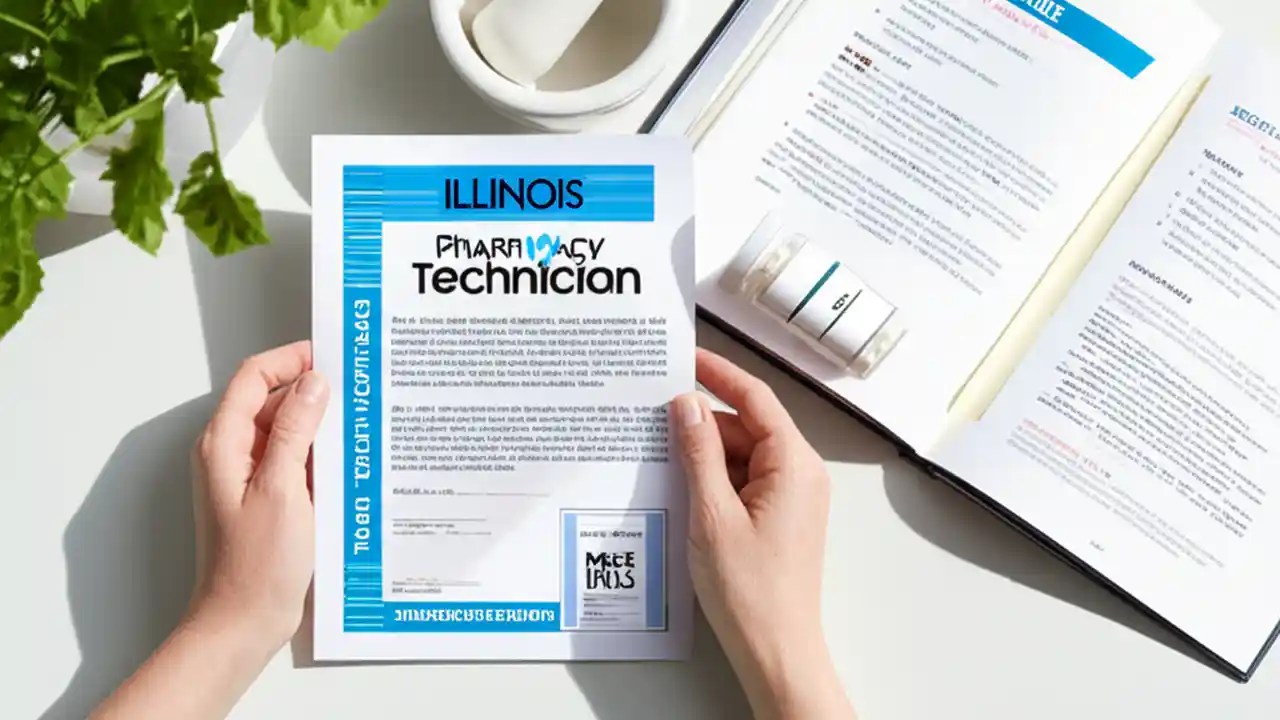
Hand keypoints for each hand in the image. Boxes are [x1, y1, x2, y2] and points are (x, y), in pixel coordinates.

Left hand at [189, 341, 329, 647]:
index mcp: (224, 444)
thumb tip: (313, 384)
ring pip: (288, 430)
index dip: (291, 359)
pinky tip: (350, 458)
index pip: (254, 377)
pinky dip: (320, 453)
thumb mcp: (282, 489)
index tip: (331, 354)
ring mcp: (250, 476)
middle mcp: (233, 454)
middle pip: (272, 400)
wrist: (242, 622)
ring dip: (321, 422)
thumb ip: (296, 431)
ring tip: (361, 419)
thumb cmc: (255, 565)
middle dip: (313, 389)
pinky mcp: (269, 498)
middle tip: (358, 385)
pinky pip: (295, 460)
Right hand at [670, 349, 853, 719]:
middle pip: (745, 426)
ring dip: (703, 457)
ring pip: (740, 455)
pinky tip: (680, 490)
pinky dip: (711, 480)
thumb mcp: (712, 515)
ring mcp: (789, 497)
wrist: (775, 650)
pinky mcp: (776, 517)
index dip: (718, 372)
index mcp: (794, 465)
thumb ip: (699, 454)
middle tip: (652, 421)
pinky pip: (741, 481)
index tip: (685, 357)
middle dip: (700, 425)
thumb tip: (686, 405)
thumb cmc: (751, 592)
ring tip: (660, 463)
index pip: (756, 398)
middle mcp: (799, 474)